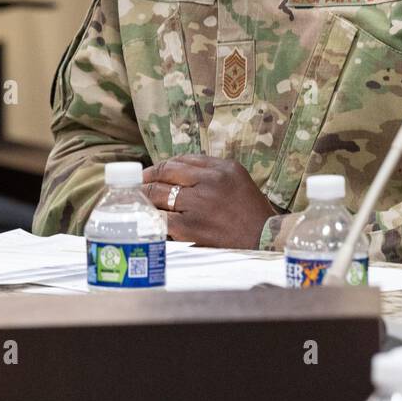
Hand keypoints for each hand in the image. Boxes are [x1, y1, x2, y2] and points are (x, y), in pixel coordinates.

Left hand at [142, 154, 276, 248]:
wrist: (265, 240)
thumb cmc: (250, 210)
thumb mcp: (236, 178)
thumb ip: (209, 168)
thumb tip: (175, 167)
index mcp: (220, 169)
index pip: (179, 160)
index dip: (159, 166)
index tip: (149, 172)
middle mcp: (209, 183)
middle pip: (165, 175)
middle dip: (146, 180)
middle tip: (136, 186)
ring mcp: (198, 205)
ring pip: (159, 195)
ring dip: (145, 197)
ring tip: (138, 201)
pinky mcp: (191, 228)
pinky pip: (162, 219)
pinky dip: (152, 217)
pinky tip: (147, 218)